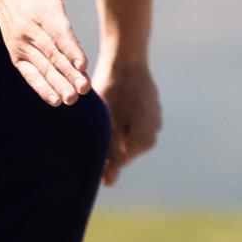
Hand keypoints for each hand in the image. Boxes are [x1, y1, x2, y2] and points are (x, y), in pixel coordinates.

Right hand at [0, 0, 90, 106]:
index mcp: (44, 9)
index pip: (59, 32)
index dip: (71, 49)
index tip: (82, 64)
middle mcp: (32, 30)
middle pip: (53, 56)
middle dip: (68, 74)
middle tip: (83, 89)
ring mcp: (23, 44)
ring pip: (43, 68)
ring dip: (58, 85)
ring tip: (72, 99)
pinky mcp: (17, 54)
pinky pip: (30, 74)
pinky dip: (41, 87)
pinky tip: (54, 100)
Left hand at [94, 57, 161, 186]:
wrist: (126, 56)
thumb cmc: (112, 92)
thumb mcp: (107, 125)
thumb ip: (110, 155)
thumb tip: (108, 184)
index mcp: (145, 140)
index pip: (118, 161)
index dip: (100, 155)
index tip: (87, 141)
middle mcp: (154, 131)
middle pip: (124, 148)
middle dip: (108, 140)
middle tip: (92, 124)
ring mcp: (154, 116)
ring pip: (127, 131)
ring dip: (113, 127)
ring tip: (100, 111)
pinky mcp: (149, 104)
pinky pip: (132, 117)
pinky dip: (120, 114)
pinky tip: (110, 101)